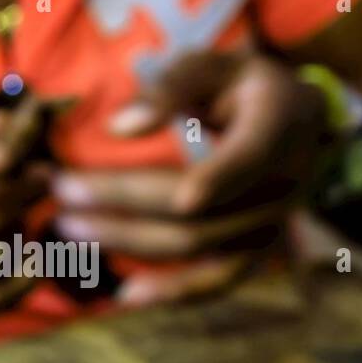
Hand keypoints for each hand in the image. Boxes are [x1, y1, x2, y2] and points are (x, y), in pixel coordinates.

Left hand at [53, 52, 327, 305]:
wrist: (299, 124)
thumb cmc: (243, 86)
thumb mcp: (214, 64)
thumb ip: (171, 88)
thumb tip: (119, 129)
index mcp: (278, 129)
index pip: (246, 161)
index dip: (215, 181)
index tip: (181, 199)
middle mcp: (283, 186)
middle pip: (200, 209)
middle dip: (125, 204)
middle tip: (62, 193)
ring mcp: (272, 226)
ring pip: (199, 248)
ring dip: (131, 243)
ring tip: (71, 227)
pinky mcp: (256, 252)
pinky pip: (216, 281)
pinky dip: (173, 292)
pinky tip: (126, 297)